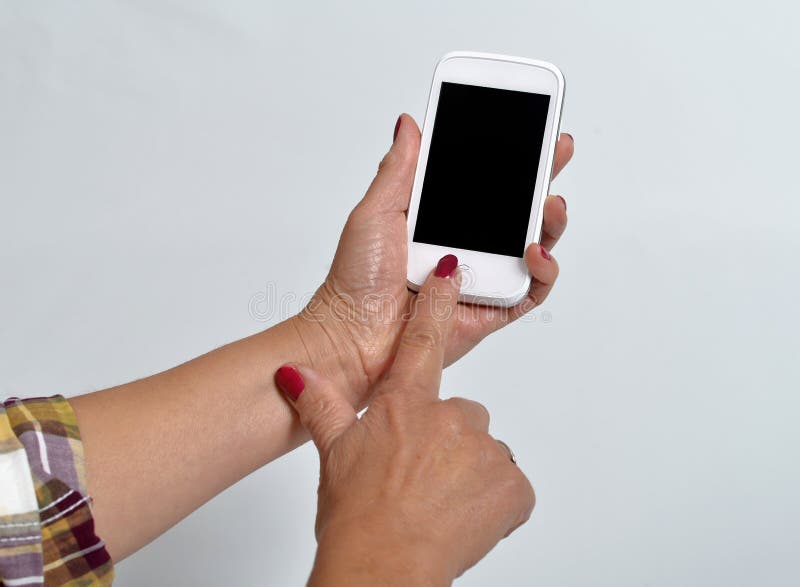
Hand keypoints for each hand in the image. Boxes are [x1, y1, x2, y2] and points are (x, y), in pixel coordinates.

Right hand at [277, 258, 534, 585]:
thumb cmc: (358, 516)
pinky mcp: (512, 485)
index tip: (447, 272)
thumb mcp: (334, 454)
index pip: (422, 341)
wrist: (384, 567)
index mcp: (406, 405)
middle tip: (420, 475)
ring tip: (438, 502)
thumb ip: (320, 404)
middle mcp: (450, 418)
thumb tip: (293, 372)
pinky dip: (494, 500)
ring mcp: (484, 450)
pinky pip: (510, 485)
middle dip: (447, 441)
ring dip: (468, 473)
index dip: (434, 303)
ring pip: (484, 452)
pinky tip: (464, 517)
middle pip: (461, 414)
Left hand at [292, 115, 573, 405]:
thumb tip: (410, 125)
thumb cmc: (355, 280)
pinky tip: (535, 250)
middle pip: (516, 208)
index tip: (529, 128)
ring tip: (549, 203)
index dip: (510, 156)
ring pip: (532, 245)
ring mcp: (481, 276)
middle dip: (542, 176)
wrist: (354, 336)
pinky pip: (532, 289)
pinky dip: (544, 270)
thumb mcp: (375, 212)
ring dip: (549, 221)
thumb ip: (400, 169)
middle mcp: (464, 245)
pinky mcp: (492, 309)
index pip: (484, 182)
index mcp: (439, 219)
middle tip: (557, 150)